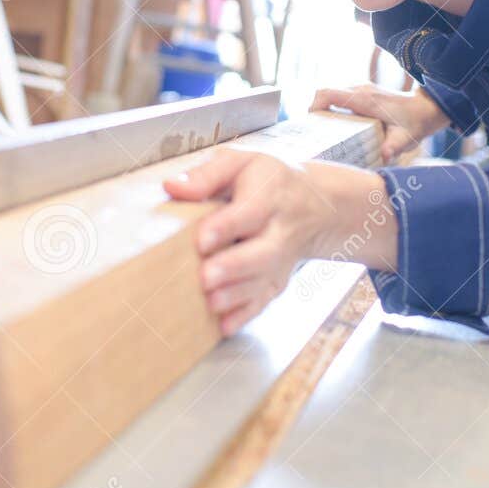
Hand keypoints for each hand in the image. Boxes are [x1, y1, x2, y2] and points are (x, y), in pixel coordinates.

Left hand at [163, 149, 394, 335]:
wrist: (316, 204)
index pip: (251, 211)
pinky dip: (246, 314)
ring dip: (237, 294)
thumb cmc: (267, 179)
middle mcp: (280, 229)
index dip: (227, 226)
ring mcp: (282, 258)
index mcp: (270, 194)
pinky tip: (224, 326)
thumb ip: (208, 174)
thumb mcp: (242, 162)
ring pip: (263, 279)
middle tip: (205, 277)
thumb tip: (172, 187)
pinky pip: (266, 299)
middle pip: (263, 251)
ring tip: (210, 302)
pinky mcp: (278, 278)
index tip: (202, 239)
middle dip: (235, 266)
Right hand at [311, 84, 450, 162]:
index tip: (310, 123)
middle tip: (313, 134)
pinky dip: (331, 110)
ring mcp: (360, 90)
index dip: (313, 105)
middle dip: (314, 112)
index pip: (328, 93)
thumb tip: (384, 157)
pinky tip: (336, 129)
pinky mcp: (361, 94)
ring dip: (323, 111)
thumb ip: (394, 147)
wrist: (426, 108)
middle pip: (324, 93)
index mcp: (365, 98)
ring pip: (330, 95)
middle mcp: (359, 90)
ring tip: (322, 134)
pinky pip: (339, 98)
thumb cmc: (415, 123)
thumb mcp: (406, 138)